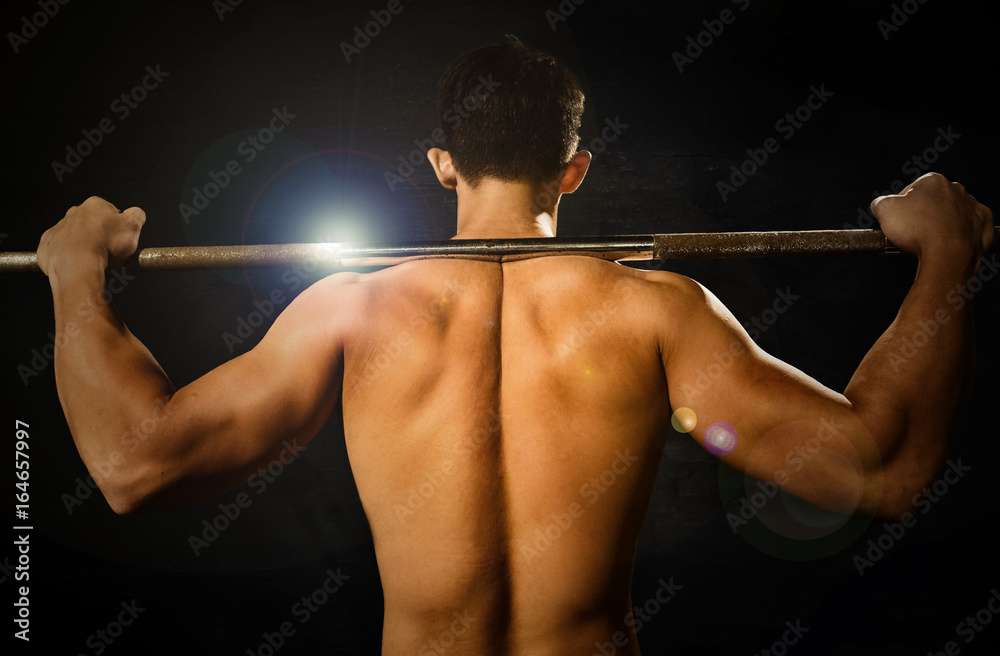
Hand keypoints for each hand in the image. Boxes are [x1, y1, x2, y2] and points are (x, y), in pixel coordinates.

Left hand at [37, 197, 145, 276]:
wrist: (77, 266)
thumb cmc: (105, 247)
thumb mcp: (134, 226)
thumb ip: (138, 215)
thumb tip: (136, 213)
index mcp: (96, 205)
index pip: (112, 213)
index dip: (119, 229)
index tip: (121, 241)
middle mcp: (75, 212)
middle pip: (92, 224)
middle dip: (101, 236)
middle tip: (110, 253)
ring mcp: (59, 228)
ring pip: (76, 236)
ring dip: (85, 246)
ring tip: (95, 261)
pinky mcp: (48, 243)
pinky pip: (61, 249)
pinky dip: (69, 256)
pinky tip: (78, 264)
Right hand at [870, 172, 992, 261]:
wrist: (947, 253)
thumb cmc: (920, 231)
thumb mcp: (884, 211)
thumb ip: (880, 202)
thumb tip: (880, 204)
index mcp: (932, 181)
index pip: (911, 190)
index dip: (901, 207)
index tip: (898, 219)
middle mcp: (955, 190)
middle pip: (933, 201)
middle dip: (922, 214)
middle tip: (912, 231)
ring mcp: (971, 207)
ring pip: (952, 214)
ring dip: (941, 224)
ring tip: (928, 240)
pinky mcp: (982, 225)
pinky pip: (970, 228)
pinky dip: (960, 235)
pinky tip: (948, 242)